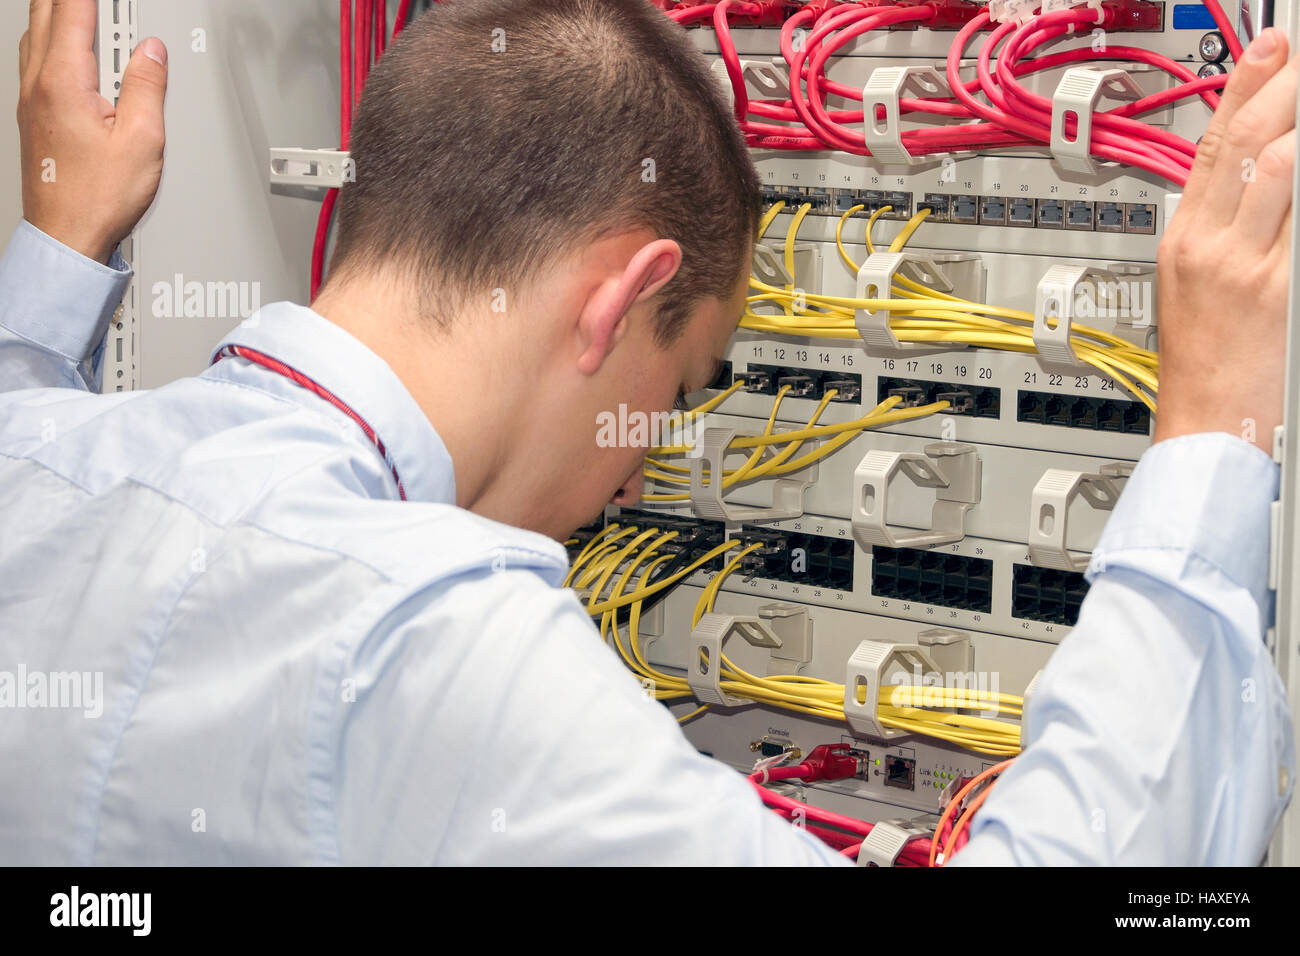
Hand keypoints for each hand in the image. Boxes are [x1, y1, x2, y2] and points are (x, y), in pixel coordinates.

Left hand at [18, 0, 168, 264]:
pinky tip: (63, 47)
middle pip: (44, 14)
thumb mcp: (142, 141)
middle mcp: (37, 86)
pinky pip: (34, 60)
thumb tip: (150, 52)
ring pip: (34, 35)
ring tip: (76, 7)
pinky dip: (49, 38)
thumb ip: (146, 88)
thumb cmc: (98, 198)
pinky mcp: (31, 117)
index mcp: (64, 83)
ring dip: (54, 12)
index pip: (74, 12)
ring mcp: (29, 101)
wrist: (67, 236)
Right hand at [1154, 29, 1295, 453]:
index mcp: (1183, 242)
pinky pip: (1298, 216)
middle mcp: (1205, 247)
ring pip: (1273, 165)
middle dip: (1280, 84)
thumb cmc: (1204, 367)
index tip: (1270, 45)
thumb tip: (1262, 178)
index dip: (1241, 85)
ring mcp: (1240, 266)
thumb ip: (1225, 230)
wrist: (1207, 426)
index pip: (1209, 146)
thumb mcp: (1195, 286)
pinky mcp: (1275, 290)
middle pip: (1241, 142)